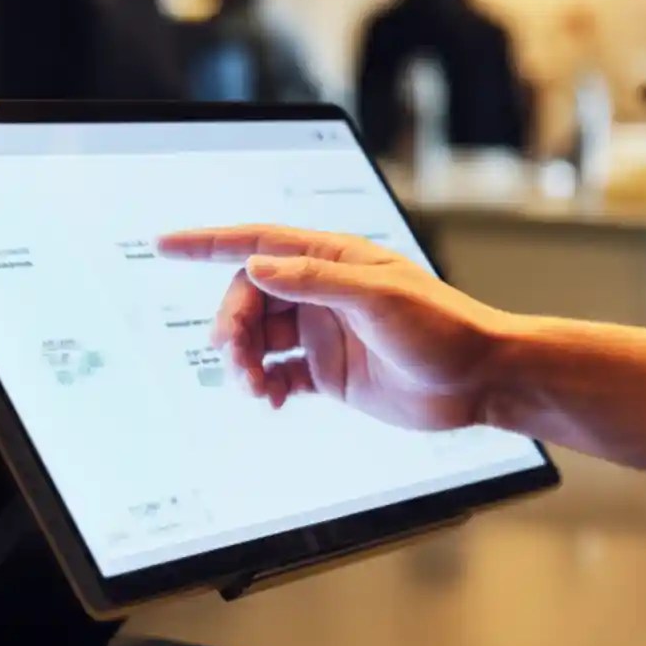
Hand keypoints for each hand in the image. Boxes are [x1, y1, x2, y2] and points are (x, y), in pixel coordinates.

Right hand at [157, 226, 509, 429]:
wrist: (478, 379)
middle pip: (250, 299)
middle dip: (233, 326)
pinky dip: (267, 386)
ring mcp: (323, 332)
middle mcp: (322, 293)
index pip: (258, 245)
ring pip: (260, 340)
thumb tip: (258, 267)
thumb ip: (316, 281)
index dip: (209, 244)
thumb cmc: (442, 327)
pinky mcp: (329, 371)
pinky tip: (271, 401)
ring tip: (256, 388)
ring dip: (246, 362)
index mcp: (332, 260)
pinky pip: (280, 374)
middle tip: (235, 357)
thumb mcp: (379, 297)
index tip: (166, 246)